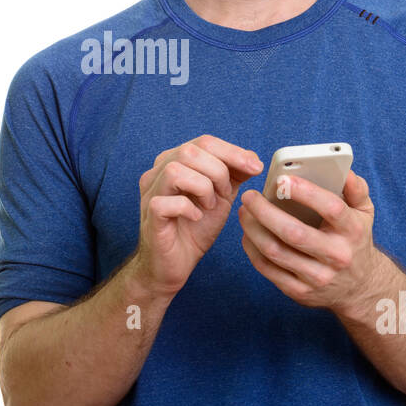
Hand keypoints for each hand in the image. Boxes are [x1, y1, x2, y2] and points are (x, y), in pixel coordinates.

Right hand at [131, 135, 262, 297]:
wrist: (175, 264)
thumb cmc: (195, 229)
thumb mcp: (221, 197)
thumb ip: (233, 175)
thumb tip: (253, 159)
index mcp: (175, 161)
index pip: (204, 142)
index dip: (233, 152)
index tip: (256, 167)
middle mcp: (158, 172)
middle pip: (189, 151)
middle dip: (218, 170)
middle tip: (226, 193)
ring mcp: (150, 193)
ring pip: (175, 171)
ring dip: (202, 188)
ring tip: (209, 205)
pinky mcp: (149, 215)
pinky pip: (166, 202)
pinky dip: (188, 208)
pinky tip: (196, 217)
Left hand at [237, 168, 385, 312]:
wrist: (360, 288)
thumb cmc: (355, 241)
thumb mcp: (365, 213)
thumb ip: (356, 188)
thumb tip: (344, 169)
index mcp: (352, 231)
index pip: (331, 208)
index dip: (305, 192)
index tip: (281, 179)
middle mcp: (337, 256)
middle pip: (294, 233)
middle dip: (265, 212)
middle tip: (249, 196)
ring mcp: (317, 277)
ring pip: (275, 252)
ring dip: (253, 229)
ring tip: (244, 212)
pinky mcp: (300, 292)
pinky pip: (268, 269)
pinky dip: (252, 249)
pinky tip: (248, 234)